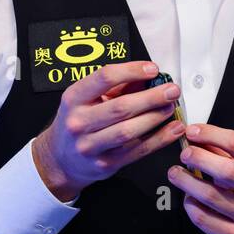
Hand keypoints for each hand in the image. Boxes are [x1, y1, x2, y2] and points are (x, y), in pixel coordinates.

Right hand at [32, 61, 183, 201]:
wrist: (60, 159)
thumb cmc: (78, 121)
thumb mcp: (86, 98)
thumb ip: (116, 87)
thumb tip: (149, 77)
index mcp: (74, 98)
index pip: (105, 78)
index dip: (132, 71)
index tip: (152, 69)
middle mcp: (79, 122)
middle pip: (121, 107)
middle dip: (152, 97)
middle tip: (171, 90)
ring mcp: (91, 146)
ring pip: (130, 130)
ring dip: (156, 117)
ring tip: (171, 107)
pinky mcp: (106, 164)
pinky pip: (138, 150)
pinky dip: (160, 139)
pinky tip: (173, 129)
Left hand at [167, 124, 233, 233]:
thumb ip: (221, 150)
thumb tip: (194, 136)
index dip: (211, 134)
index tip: (192, 131)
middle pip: (226, 170)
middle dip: (199, 158)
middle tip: (184, 154)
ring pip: (210, 195)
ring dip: (186, 181)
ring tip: (175, 173)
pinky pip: (203, 218)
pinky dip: (190, 205)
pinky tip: (188, 197)